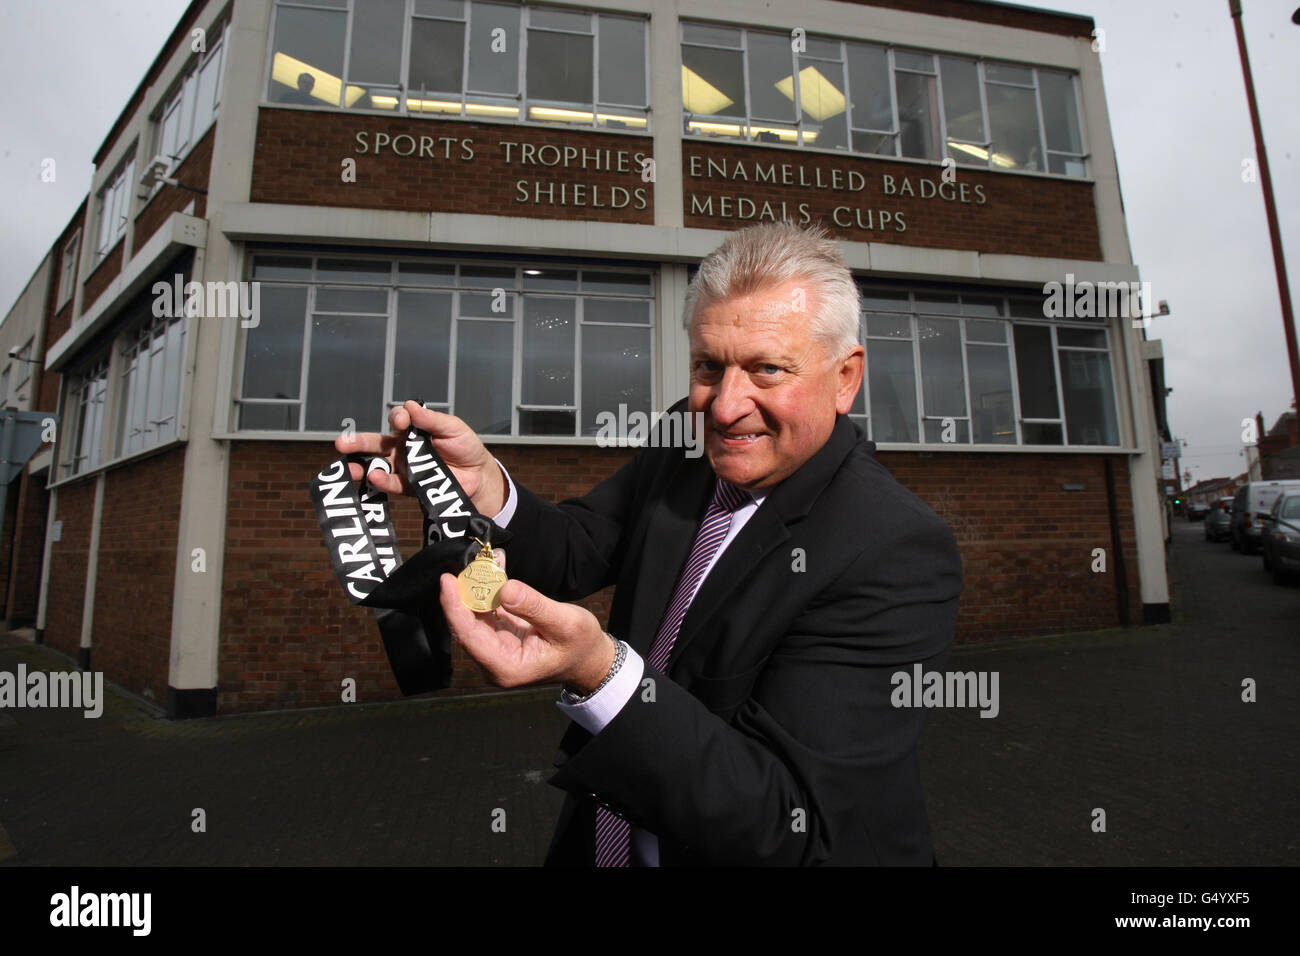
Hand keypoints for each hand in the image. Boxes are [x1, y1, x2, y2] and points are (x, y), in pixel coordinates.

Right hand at [334, 400, 505, 515]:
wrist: (479, 476)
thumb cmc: (466, 447)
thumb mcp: (453, 428)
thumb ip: (433, 420)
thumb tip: (411, 405)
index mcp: (413, 430)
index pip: (397, 421)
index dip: (398, 419)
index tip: (403, 420)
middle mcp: (403, 448)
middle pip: (377, 443)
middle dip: (359, 442)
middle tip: (343, 443)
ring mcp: (404, 468)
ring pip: (377, 465)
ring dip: (361, 467)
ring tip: (348, 467)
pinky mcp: (410, 486)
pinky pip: (392, 484)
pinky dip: (382, 482)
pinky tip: (374, 478)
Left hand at [438, 570, 615, 691]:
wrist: (588, 659)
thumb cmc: (580, 646)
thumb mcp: (565, 623)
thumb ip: (534, 607)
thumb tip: (504, 588)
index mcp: (506, 667)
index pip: (469, 636)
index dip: (454, 608)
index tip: (447, 581)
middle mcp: (494, 661)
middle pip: (467, 625)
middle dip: (464, 592)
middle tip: (467, 562)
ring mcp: (495, 649)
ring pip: (475, 615)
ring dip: (477, 587)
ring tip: (482, 560)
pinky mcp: (500, 636)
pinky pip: (487, 610)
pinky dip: (489, 588)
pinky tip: (494, 566)